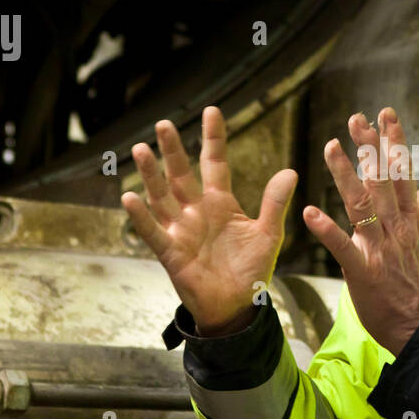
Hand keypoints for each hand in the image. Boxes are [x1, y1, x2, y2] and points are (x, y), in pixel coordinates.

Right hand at [121, 107, 296, 335]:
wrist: (237, 307)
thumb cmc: (251, 271)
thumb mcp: (268, 234)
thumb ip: (274, 203)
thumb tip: (290, 171)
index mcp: (221, 203)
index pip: (214, 163)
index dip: (213, 139)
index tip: (212, 111)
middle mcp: (197, 212)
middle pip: (181, 174)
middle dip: (173, 150)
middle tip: (164, 124)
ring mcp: (181, 230)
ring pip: (162, 196)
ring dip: (151, 174)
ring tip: (141, 149)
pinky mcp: (171, 253)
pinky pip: (153, 231)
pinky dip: (141, 216)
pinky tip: (129, 196)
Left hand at [302, 107, 418, 355]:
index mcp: (412, 222)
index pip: (402, 174)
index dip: (393, 144)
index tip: (386, 117)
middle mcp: (397, 229)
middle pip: (382, 181)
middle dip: (370, 148)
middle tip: (356, 119)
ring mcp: (381, 249)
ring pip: (362, 205)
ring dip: (346, 175)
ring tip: (330, 147)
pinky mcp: (363, 271)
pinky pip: (343, 247)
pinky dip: (326, 230)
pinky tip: (309, 212)